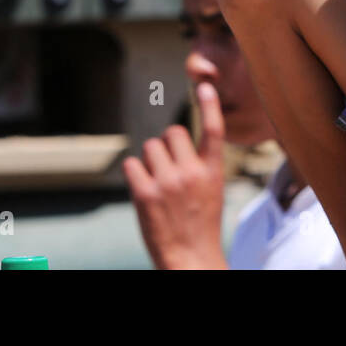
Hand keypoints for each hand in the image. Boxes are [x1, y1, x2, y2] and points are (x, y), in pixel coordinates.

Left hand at [123, 82, 228, 269]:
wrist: (191, 260)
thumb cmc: (199, 227)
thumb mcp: (211, 192)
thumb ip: (198, 167)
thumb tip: (173, 144)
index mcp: (212, 172)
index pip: (214, 131)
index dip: (209, 105)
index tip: (205, 85)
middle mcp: (192, 172)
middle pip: (171, 132)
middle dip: (166, 145)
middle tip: (167, 167)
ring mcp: (168, 182)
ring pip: (149, 147)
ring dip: (149, 161)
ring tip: (157, 185)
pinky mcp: (146, 193)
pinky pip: (131, 165)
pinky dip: (134, 175)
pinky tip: (143, 191)